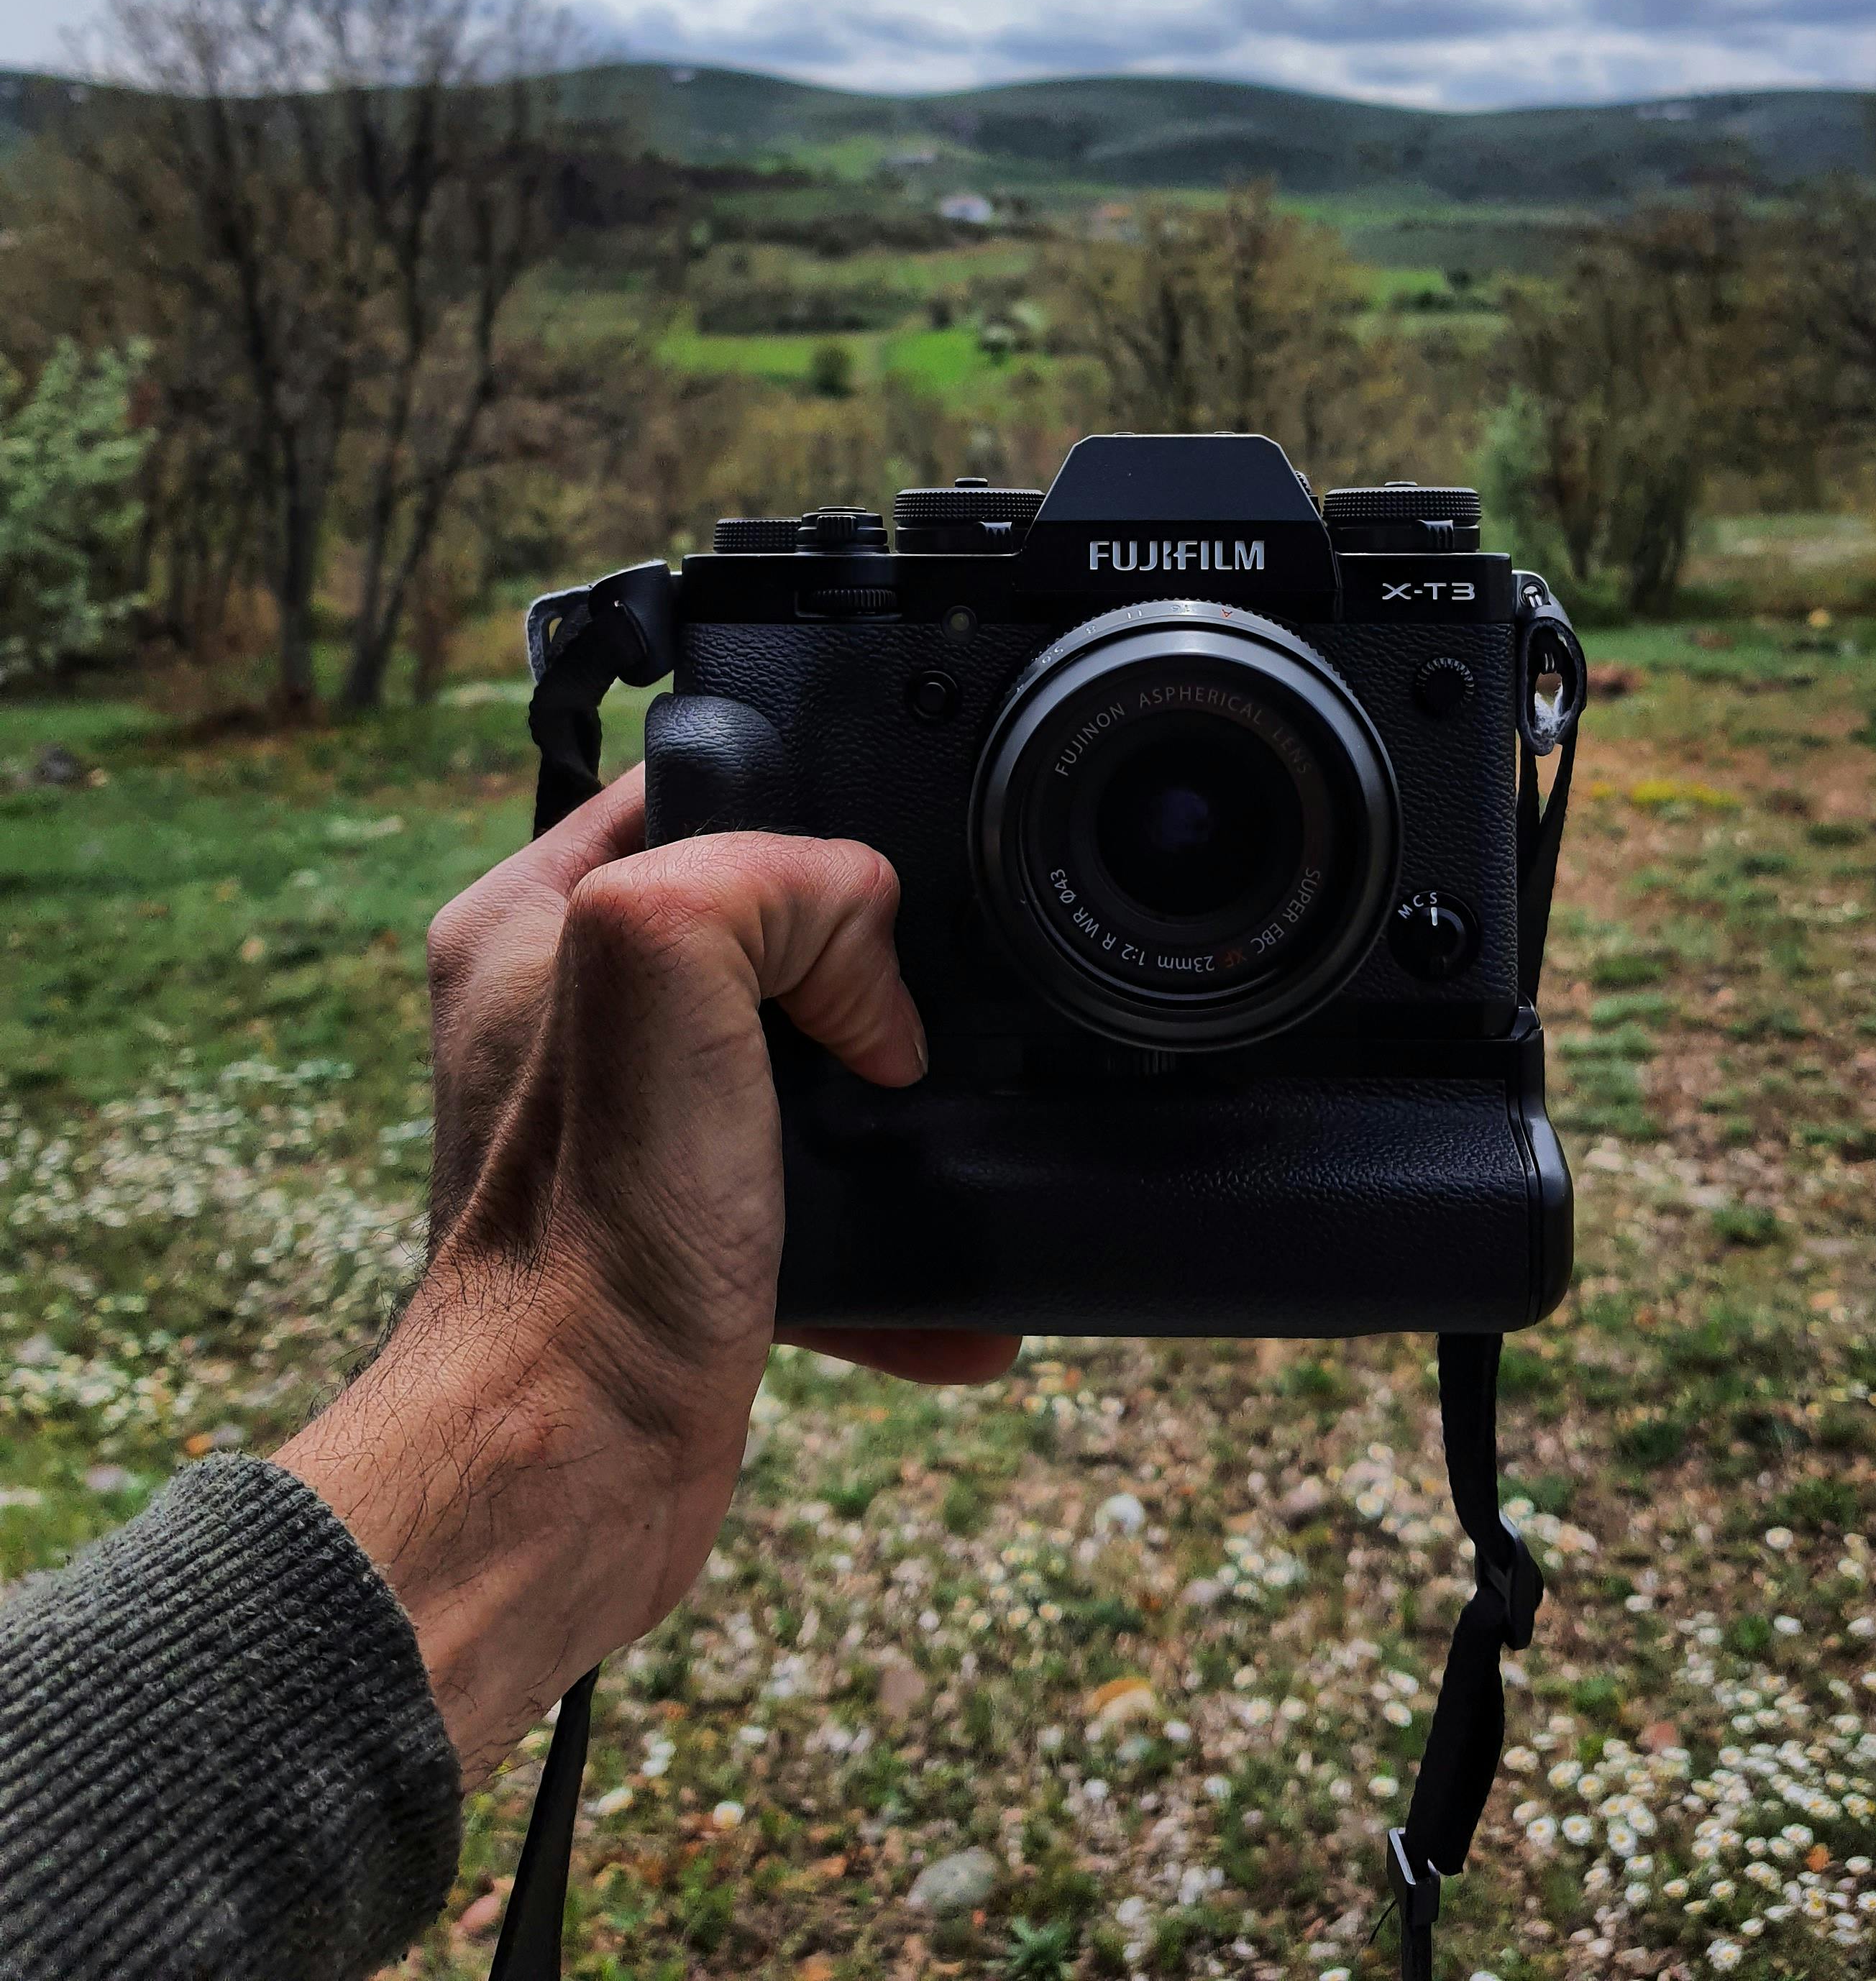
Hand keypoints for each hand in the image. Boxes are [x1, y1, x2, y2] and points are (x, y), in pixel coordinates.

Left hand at [280, 767, 1016, 1781]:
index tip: (860, 902)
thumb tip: (866, 951)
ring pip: (809, 1067)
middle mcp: (571, 1021)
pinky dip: (896, 1238)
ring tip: (948, 1135)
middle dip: (866, 971)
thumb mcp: (664, 953)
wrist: (570, 1472)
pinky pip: (824, 1203)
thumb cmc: (582, 1236)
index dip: (796, 820)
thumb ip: (770, 878)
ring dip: (897, 1112)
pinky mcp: (690, 1237)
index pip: (691, 791)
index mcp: (528, 924)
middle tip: (903, 1023)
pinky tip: (959, 1288)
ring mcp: (635, 1133)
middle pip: (770, 928)